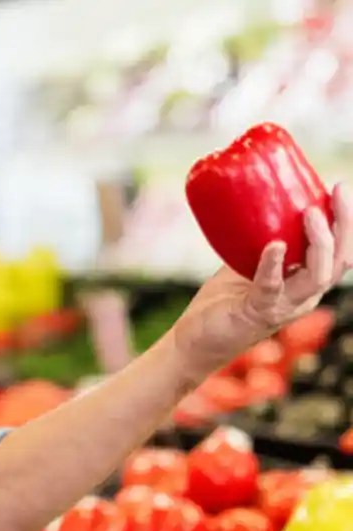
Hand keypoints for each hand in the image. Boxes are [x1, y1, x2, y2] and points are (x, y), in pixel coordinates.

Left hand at [171, 183, 352, 379]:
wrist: (195, 340)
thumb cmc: (223, 302)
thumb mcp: (246, 265)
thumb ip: (258, 242)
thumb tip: (256, 204)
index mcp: (306, 284)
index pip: (339, 253)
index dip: (346, 222)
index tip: (337, 188)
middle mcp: (304, 297)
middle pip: (340, 261)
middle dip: (344, 224)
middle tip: (338, 190)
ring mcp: (284, 307)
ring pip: (318, 276)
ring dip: (318, 242)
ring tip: (310, 212)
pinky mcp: (258, 313)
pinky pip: (271, 288)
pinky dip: (274, 265)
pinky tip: (275, 245)